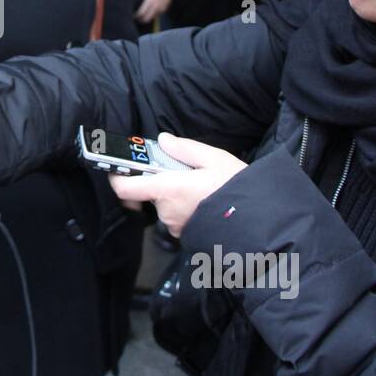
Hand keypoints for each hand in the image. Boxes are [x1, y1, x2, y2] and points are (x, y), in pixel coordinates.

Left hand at [107, 133, 246, 237]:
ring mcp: (175, 225)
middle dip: (161, 181)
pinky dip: (184, 207)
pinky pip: (176, 216)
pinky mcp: (185, 235)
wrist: (258, 221)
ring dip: (175, 195)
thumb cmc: (235, 188)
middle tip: (184, 172)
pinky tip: (204, 201)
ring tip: (201, 186)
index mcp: (168, 189)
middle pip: (149, 193)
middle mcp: (166, 210)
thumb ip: (184, 149)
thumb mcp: (213, 159)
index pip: (125, 188)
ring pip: (165, 205)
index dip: (117, 177)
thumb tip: (163, 141)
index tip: (119, 168)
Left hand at [135, 0, 174, 24]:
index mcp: (149, 0)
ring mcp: (160, 9)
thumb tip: (135, 4)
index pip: (141, 13)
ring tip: (144, 13)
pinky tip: (151, 9)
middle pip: (146, 19)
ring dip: (148, 17)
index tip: (134, 15)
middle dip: (141, 20)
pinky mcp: (164, 9)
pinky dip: (153, 14)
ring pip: (152, 18)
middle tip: (137, 18)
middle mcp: (155, 6)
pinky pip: (157, 14)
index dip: (136, 16)